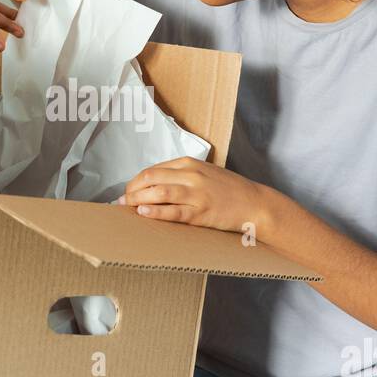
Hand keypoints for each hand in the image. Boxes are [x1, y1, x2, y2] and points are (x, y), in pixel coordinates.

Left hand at [117, 157, 275, 236]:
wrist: (254, 203)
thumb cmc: (228, 189)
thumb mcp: (204, 173)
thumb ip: (181, 175)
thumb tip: (154, 184)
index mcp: (189, 163)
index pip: (152, 170)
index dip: (135, 181)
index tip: (127, 191)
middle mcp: (191, 175)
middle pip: (151, 178)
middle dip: (131, 190)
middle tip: (121, 202)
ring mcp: (196, 194)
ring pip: (158, 193)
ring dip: (137, 200)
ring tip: (127, 208)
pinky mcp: (201, 212)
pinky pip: (172, 211)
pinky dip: (155, 211)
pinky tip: (143, 212)